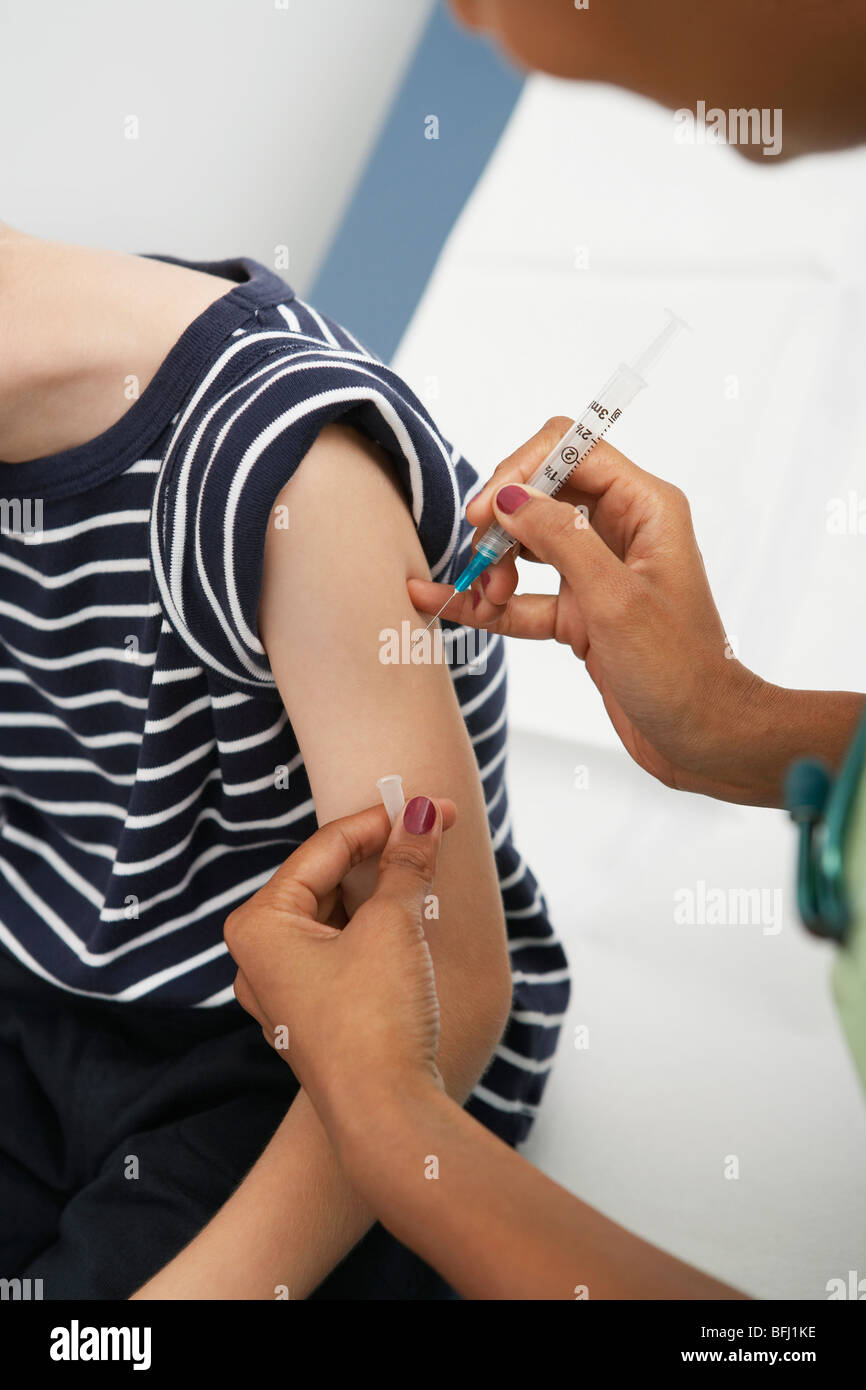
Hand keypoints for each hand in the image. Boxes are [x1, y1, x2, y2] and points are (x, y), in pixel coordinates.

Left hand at [225, 795, 455, 1135]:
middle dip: (381, 852)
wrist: (386, 1118)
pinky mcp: (313, 1014)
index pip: (325, 848)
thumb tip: (423, 815)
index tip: (429, 804)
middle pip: (325, 877)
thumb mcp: (395, 926)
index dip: (382, 820)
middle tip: (432, 827)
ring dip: (381, 888)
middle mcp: (258, 956)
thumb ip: (407, 862)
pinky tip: (410, 914)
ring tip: (426, 866)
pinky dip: (375, 925)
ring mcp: (283, 990)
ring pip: (335, 913)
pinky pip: (341, 948)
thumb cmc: (375, 1020)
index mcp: (258, 925)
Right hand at [409, 419, 767, 801]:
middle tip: (482, 567)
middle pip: (539, 495)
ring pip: (525, 546)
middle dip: (500, 526)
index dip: (519, 472)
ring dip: (492, 567)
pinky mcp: (580, 614)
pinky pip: (522, 598)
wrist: (705, 739)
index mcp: (645, 507)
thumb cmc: (680, 671)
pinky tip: (445, 603)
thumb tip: (508, 495)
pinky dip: (488, 603)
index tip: (483, 514)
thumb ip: (560, 539)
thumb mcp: (615, 600)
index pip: (570, 450)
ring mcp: (597, 573)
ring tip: (483, 599)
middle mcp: (621, 530)